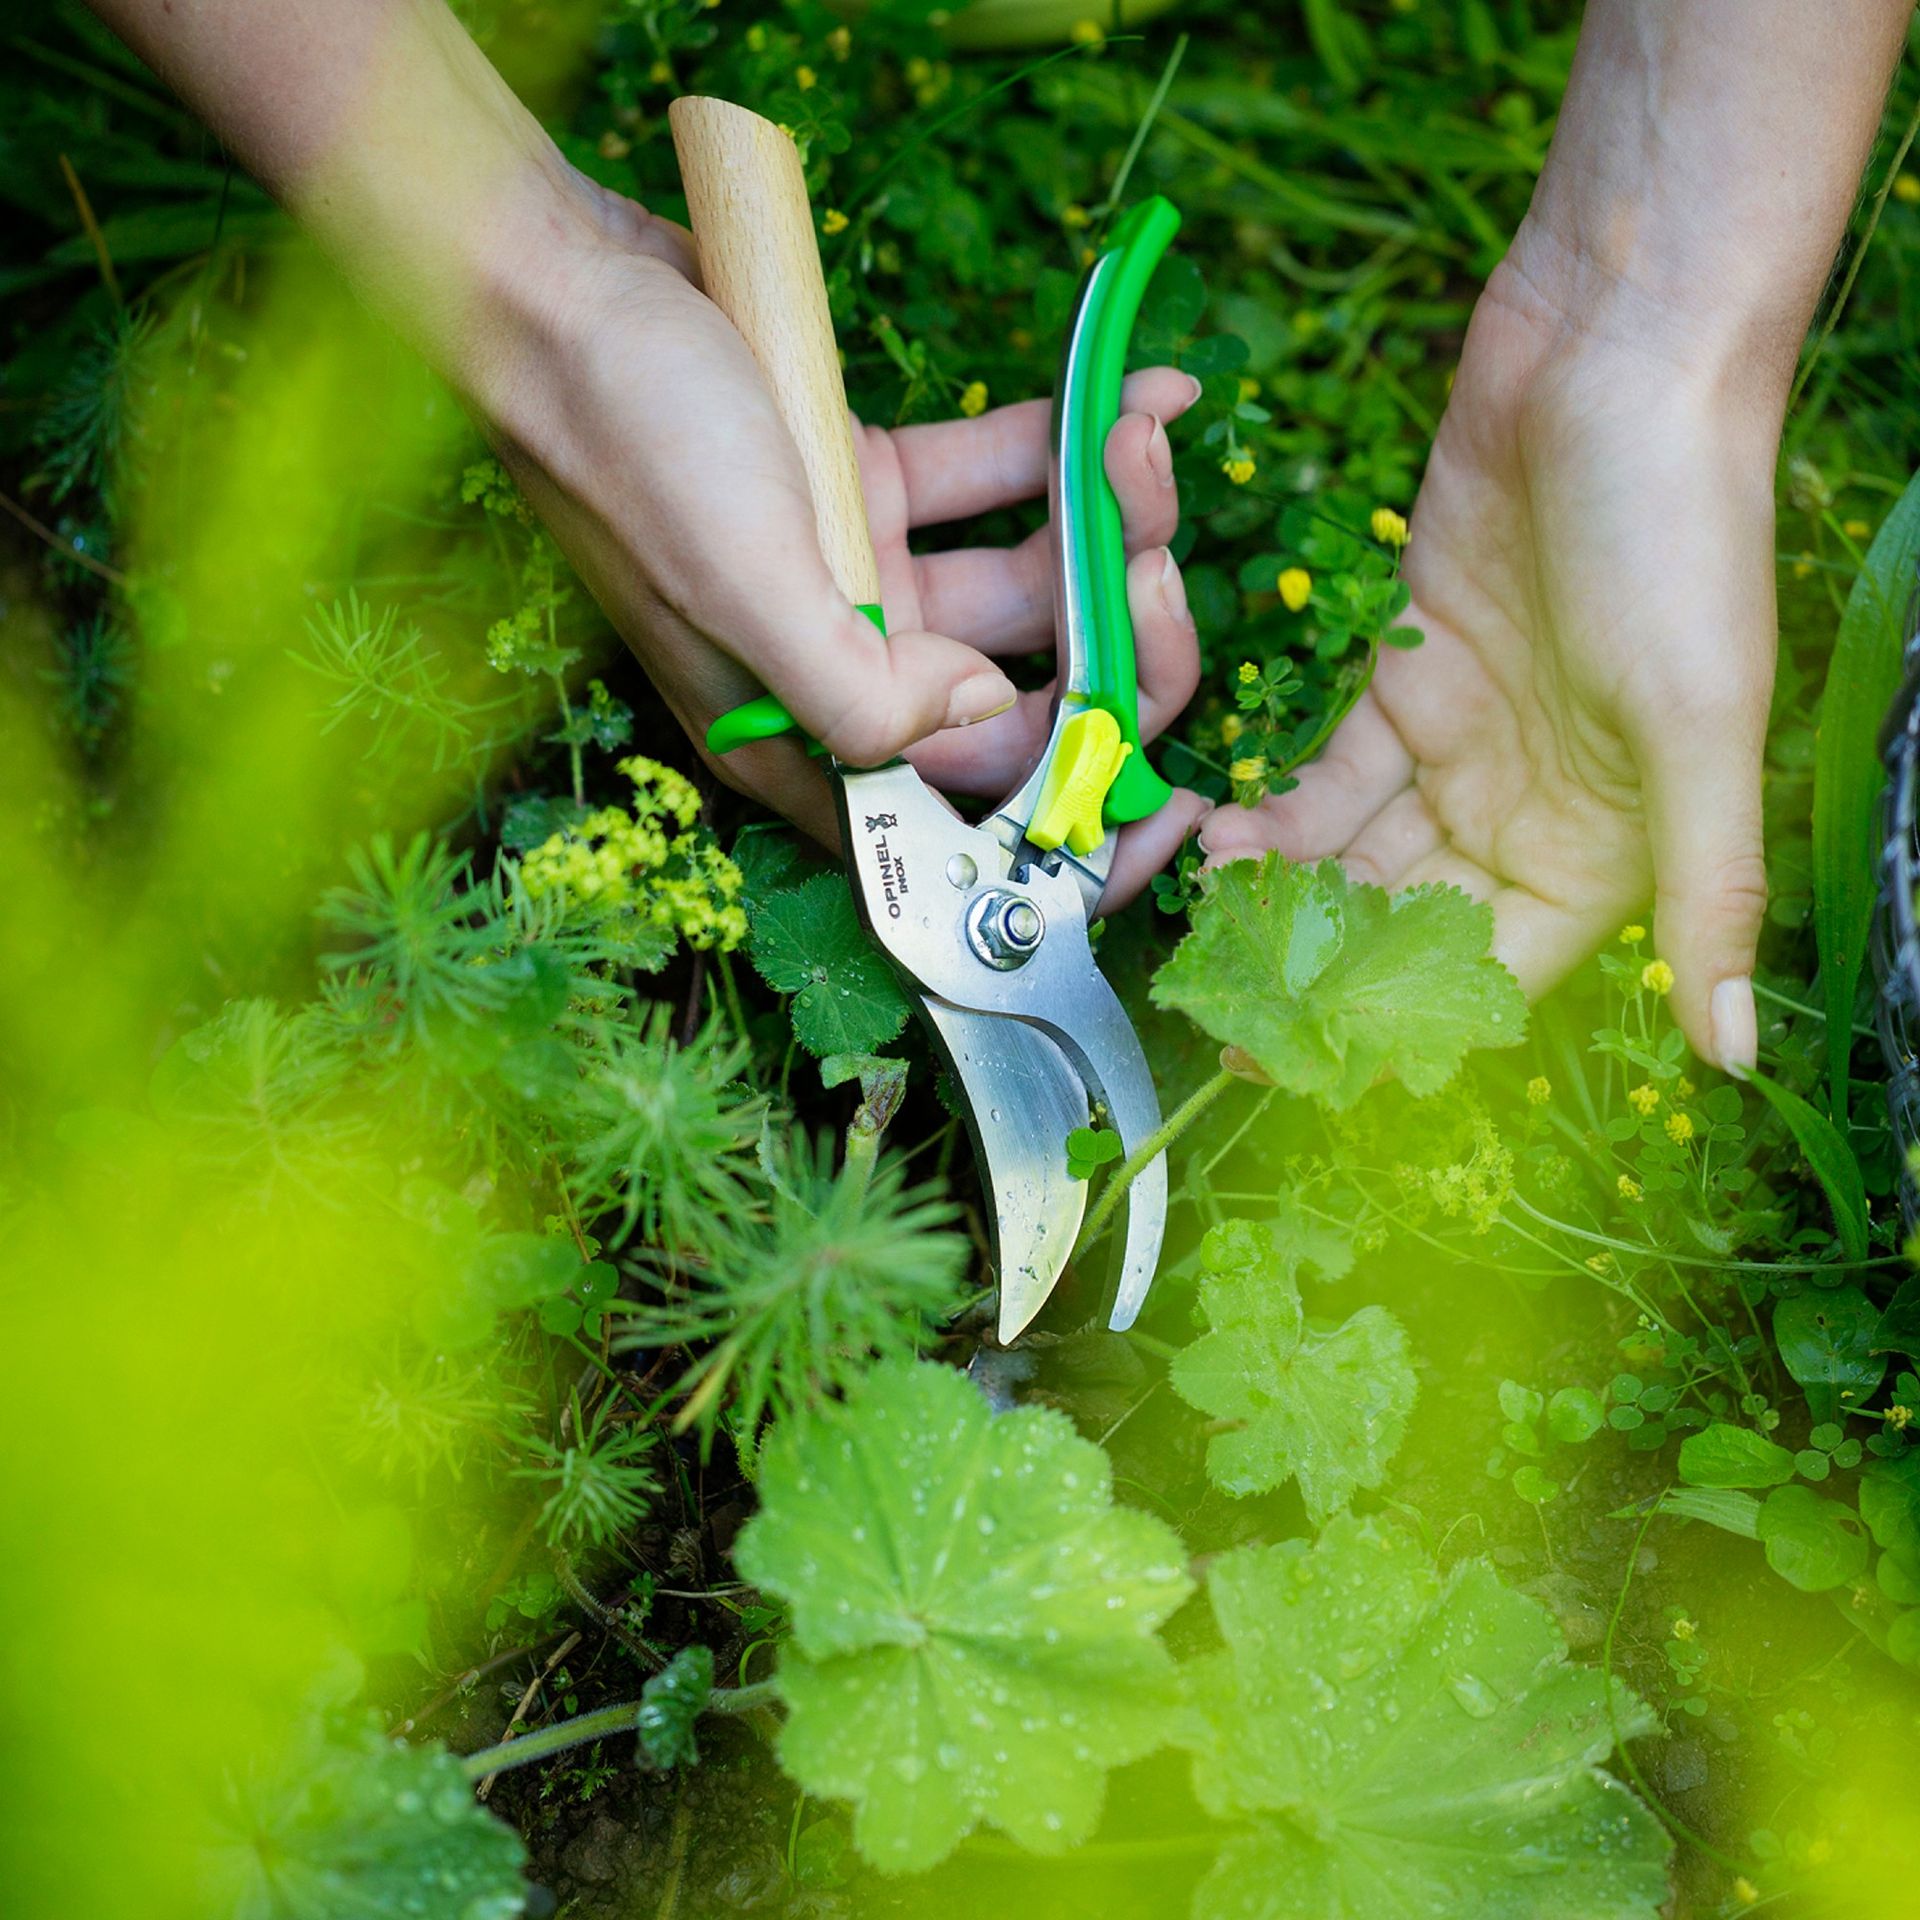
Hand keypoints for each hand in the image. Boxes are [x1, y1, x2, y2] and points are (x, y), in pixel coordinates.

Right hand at [478, 177, 1205, 907]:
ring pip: (1030, 584)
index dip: (1073, 829)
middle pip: (1025, 701)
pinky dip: (1070, 441)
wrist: (560, 283)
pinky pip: (1000, 481)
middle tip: (1156, 563)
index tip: (1173, 806)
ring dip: (1108, 522)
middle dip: (1113, 641)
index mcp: (802, 740)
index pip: (962, 825)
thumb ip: (861, 692)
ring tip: (1141, 438)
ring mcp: (869, 579)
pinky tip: (1140, 388)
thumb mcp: (740, 586)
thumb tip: (982, 712)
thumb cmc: (628, 440)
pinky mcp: (877, 487)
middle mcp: (844, 674)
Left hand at [1198, 244, 1778, 1069]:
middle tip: (1229, 1000)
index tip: (1308, 1061)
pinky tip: (1224, 831)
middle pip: (1407, 924)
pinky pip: (1330, 772)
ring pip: (1356, 854)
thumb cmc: (1681, 536)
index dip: (1403, 1027)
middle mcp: (1530, 809)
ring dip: (1286, 892)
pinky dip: (1278, 808)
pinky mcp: (1403, 674)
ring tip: (1213, 909)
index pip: (1491, 972)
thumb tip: (1733, 1056)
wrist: (1614, 356)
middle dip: (1320, 965)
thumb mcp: (1701, 727)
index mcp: (1605, 846)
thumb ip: (1710, 894)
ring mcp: (1462, 742)